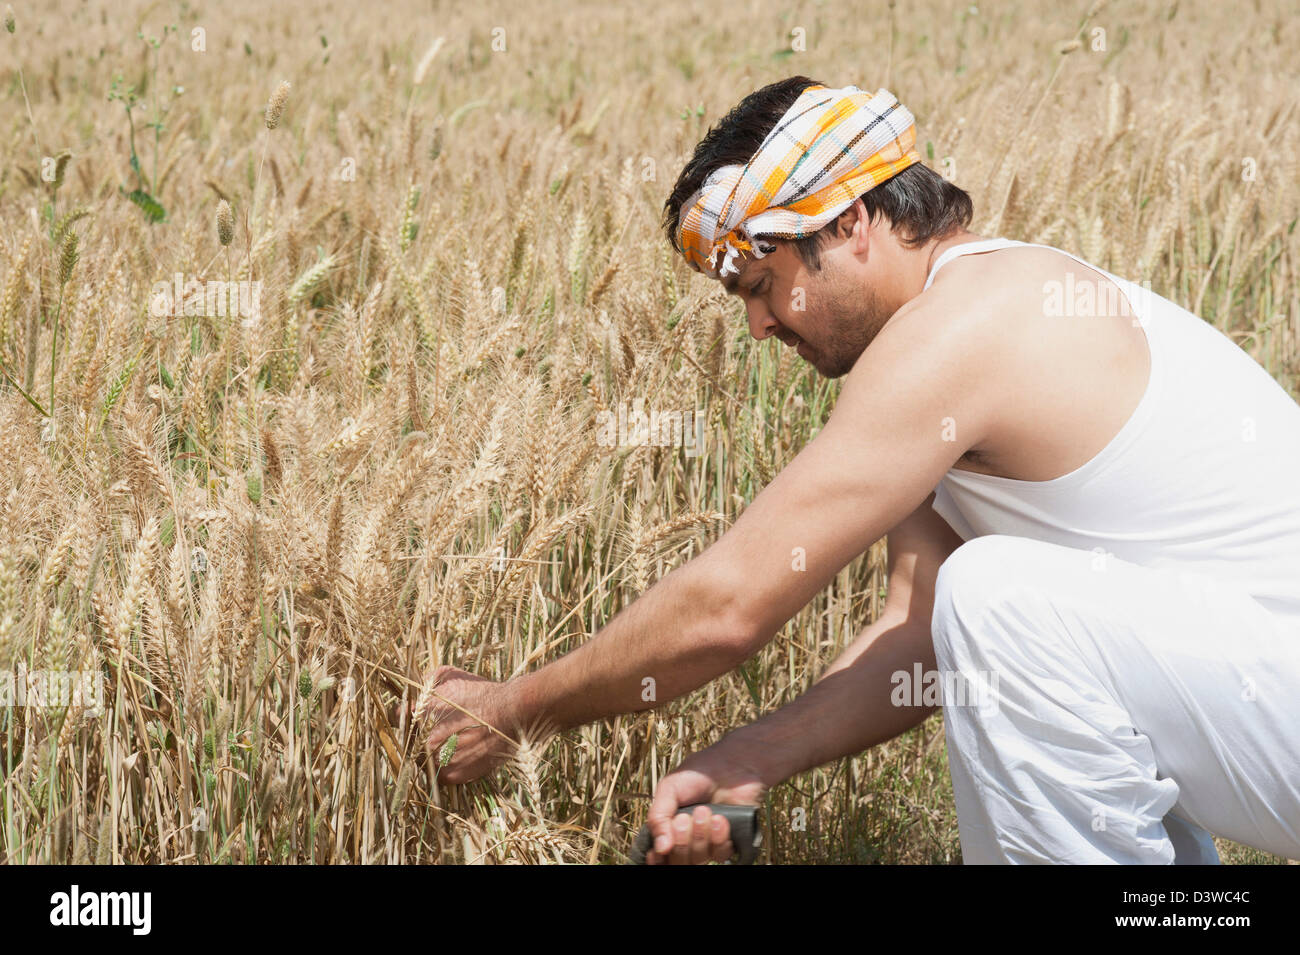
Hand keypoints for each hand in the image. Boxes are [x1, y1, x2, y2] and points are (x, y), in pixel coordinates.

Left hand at [414, 665, 520, 783]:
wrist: (510, 714)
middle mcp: (422, 739)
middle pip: (408, 741)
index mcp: (417, 714)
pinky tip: (460, 754)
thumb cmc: (481, 692)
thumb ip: (425, 682)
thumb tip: (414, 691)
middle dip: (420, 735)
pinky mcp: (450, 775)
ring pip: (422, 760)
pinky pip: (438, 774)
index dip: (405, 716)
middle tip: (440, 729)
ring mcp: (435, 759)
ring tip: (453, 742)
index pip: (395, 717)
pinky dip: (446, 765)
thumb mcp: (449, 675)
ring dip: (432, 752)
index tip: (414, 716)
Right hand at [644, 739, 767, 864]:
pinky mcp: (727, 842)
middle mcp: (685, 838)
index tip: (660, 851)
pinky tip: (721, 819)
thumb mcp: (669, 788)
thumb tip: (660, 848)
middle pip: (677, 860)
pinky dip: (719, 839)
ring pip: (698, 859)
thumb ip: (658, 817)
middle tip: (685, 819)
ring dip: (700, 836)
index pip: (658, 854)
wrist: (732, 765)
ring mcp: (706, 842)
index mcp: (666, 825)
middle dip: (681, 841)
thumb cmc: (698, 773)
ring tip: (705, 811)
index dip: (657, 857)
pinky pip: (720, 855)